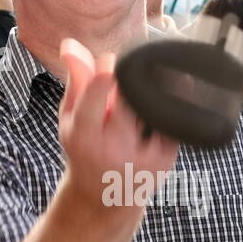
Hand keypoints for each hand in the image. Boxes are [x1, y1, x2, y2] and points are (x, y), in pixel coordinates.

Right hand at [59, 38, 178, 213]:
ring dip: (150, 93)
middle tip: (128, 79)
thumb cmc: (85, 149)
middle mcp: (113, 149)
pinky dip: (169, 107)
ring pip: (153, 107)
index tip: (109, 62)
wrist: (104, 198)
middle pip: (130, 98)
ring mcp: (142, 157)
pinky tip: (163, 106)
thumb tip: (70, 43)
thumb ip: (76, 81)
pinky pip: (172, 121)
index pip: (96, 95)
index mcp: (84, 136)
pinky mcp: (165, 160)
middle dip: (130, 82)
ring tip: (144, 94)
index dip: (105, 71)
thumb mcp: (72, 119)